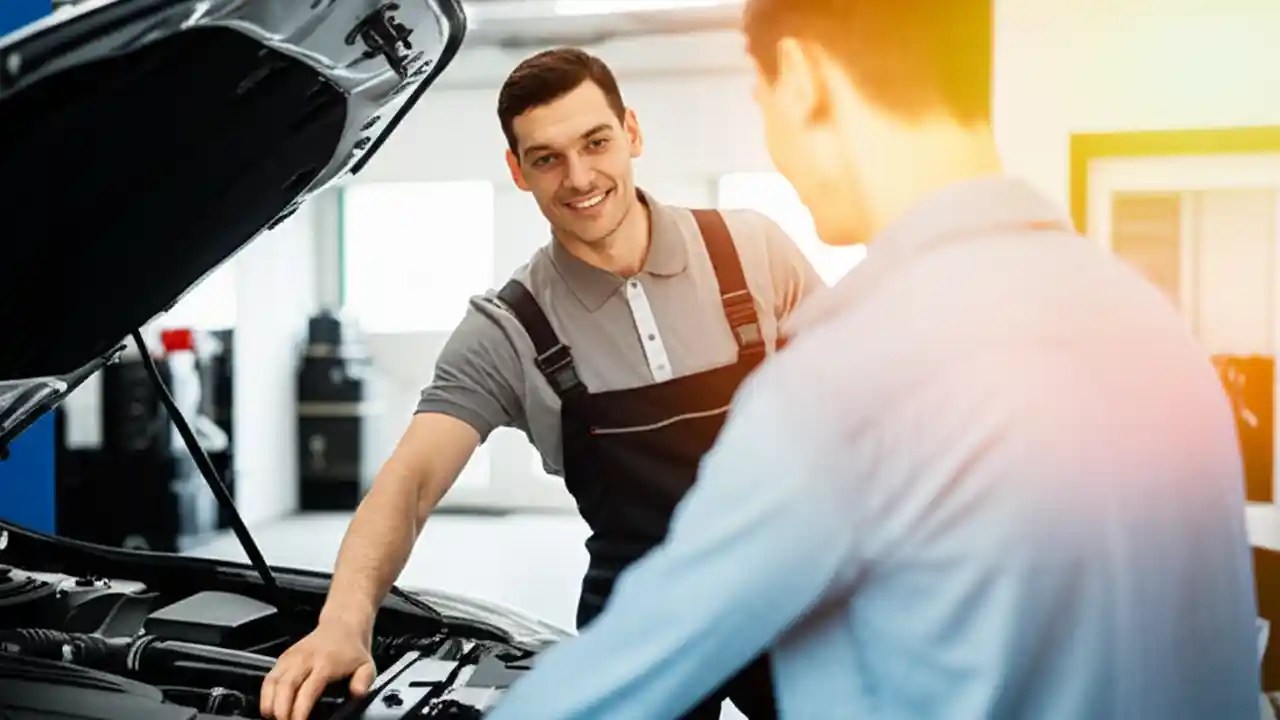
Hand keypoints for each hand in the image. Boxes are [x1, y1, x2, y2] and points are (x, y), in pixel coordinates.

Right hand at [260, 619, 375, 719]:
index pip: (308, 690)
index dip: (300, 709)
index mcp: (326, 663)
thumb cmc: (352, 651)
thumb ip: (363, 681)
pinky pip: (269, 678)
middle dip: (281, 709)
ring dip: (269, 703)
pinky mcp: (283, 658)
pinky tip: (270, 708)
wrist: (342, 626)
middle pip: (285, 686)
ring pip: (272, 682)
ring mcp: (291, 657)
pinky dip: (266, 695)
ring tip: (273, 718)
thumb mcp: (366, 666)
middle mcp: (305, 658)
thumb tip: (357, 693)